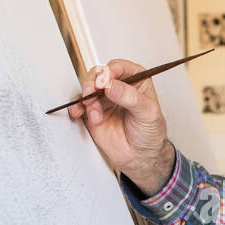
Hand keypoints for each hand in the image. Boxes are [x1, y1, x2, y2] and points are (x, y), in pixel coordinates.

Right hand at [67, 60, 173, 193]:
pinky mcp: (92, 111)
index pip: (118, 67)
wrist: (140, 157)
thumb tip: (111, 85)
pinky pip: (79, 103)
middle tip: (93, 95)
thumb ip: (131, 97)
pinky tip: (78, 112)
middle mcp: (118, 86)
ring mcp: (104, 99)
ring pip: (88, 88)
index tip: (104, 83)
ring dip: (87, 99)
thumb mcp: (148, 113)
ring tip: (95, 116)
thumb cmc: (150, 133)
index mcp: (136, 79)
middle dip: (93, 84)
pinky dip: (75, 106)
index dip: (109, 72)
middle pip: (99, 74)